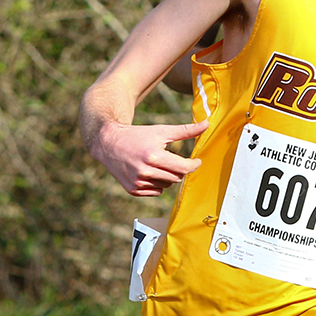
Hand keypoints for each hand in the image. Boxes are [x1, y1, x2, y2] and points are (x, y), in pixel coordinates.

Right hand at [91, 120, 206, 195]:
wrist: (109, 143)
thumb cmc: (138, 135)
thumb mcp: (161, 131)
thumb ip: (186, 130)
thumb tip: (207, 124)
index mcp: (153, 156)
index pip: (183, 167)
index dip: (193, 165)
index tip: (196, 161)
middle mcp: (145, 171)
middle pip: (177, 177)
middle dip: (178, 169)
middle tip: (173, 159)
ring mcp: (138, 182)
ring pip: (167, 185)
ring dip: (167, 176)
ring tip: (157, 164)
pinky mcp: (133, 190)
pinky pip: (156, 191)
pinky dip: (157, 183)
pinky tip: (148, 172)